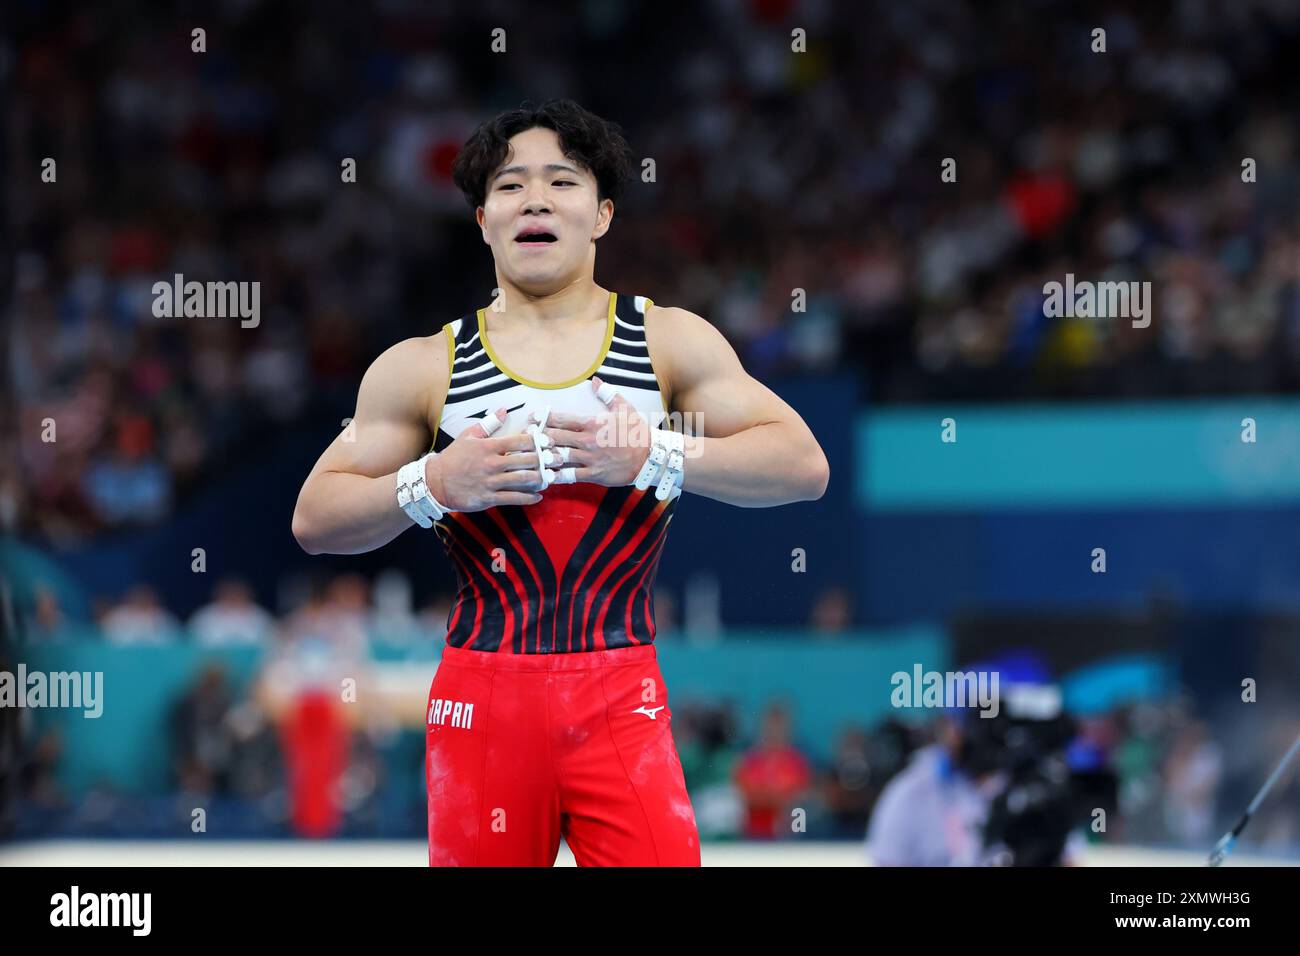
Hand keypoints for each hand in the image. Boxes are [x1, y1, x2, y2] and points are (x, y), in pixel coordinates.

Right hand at [425, 407, 546, 510]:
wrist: (435, 482)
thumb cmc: (454, 458)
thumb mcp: (468, 436)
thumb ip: (488, 424)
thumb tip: (504, 410)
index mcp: (488, 447)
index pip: (519, 441)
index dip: (537, 441)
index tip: (549, 442)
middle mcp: (491, 464)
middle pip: (525, 461)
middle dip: (544, 461)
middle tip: (557, 460)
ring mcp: (490, 482)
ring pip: (522, 480)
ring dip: (540, 479)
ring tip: (551, 478)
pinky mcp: (488, 498)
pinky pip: (513, 498)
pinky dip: (528, 498)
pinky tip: (538, 496)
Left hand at [535, 376, 652, 486]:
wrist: (651, 456)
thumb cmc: (637, 431)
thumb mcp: (625, 408)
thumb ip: (608, 394)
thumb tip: (596, 380)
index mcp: (592, 423)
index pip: (562, 419)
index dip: (544, 418)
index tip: (532, 418)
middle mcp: (588, 440)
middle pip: (554, 438)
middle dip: (537, 437)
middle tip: (524, 437)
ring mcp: (589, 458)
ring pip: (559, 457)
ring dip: (543, 456)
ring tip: (529, 456)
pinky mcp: (593, 474)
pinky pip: (569, 476)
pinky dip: (555, 476)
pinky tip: (544, 475)